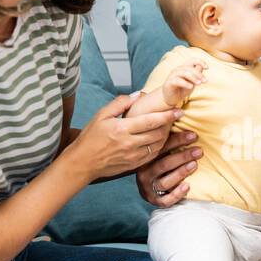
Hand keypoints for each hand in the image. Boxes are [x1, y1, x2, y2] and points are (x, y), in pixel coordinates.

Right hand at [62, 92, 180, 181]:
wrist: (82, 162)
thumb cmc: (91, 137)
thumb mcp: (101, 115)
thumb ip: (120, 103)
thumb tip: (138, 95)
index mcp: (121, 128)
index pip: (150, 121)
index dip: (167, 115)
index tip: (178, 110)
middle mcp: (129, 143)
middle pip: (158, 133)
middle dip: (170, 124)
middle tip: (177, 117)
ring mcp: (132, 156)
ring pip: (158, 145)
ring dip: (167, 136)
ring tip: (171, 127)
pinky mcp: (133, 165)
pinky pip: (152, 156)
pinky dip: (160, 147)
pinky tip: (161, 140)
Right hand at [136, 127, 201, 206]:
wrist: (147, 189)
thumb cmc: (158, 164)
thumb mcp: (158, 150)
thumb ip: (166, 136)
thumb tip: (180, 112)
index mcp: (145, 158)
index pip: (161, 148)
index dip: (177, 141)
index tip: (194, 135)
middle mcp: (144, 173)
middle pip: (163, 164)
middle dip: (182, 156)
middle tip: (199, 150)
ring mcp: (148, 188)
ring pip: (164, 181)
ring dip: (180, 172)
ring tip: (194, 165)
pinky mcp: (154, 201)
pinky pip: (165, 200)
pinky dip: (176, 194)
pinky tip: (188, 186)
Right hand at [162, 60, 206, 106]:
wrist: (170, 98)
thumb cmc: (182, 89)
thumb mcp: (192, 82)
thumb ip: (197, 75)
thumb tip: (202, 67)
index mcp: (184, 68)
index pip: (192, 60)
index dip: (200, 62)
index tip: (207, 67)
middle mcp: (178, 70)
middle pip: (189, 67)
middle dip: (198, 74)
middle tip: (205, 81)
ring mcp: (173, 75)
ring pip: (184, 72)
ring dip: (193, 77)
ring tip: (199, 83)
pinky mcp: (169, 83)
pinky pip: (177, 81)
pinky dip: (185, 83)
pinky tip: (191, 87)